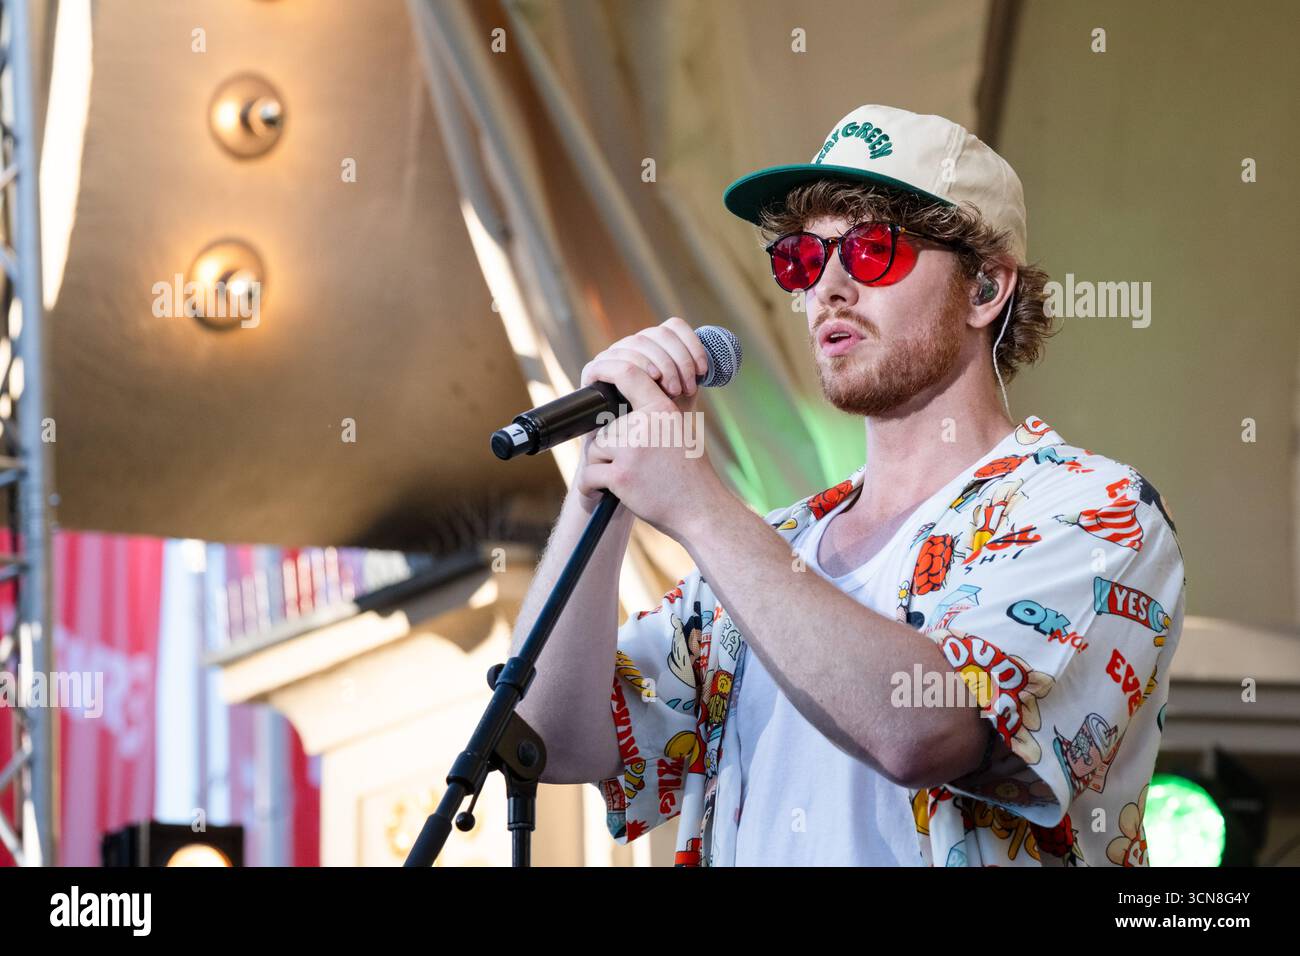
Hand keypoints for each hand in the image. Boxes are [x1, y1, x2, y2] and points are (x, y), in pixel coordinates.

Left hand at [572, 318, 727, 541]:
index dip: (606, 368)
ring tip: (627, 480)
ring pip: (595, 450)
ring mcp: (633, 450)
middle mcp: (647, 425)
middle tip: (630, 467)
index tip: (594, 374)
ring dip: (603, 467)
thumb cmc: (690, 472)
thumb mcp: (683, 430)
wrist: (700, 510)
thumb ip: (662, 409)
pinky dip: (590, 488)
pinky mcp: (622, 476)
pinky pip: (589, 476)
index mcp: (662, 410)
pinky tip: (602, 493)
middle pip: (605, 427)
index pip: (629, 373)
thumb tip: (648, 382)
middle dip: (609, 448)